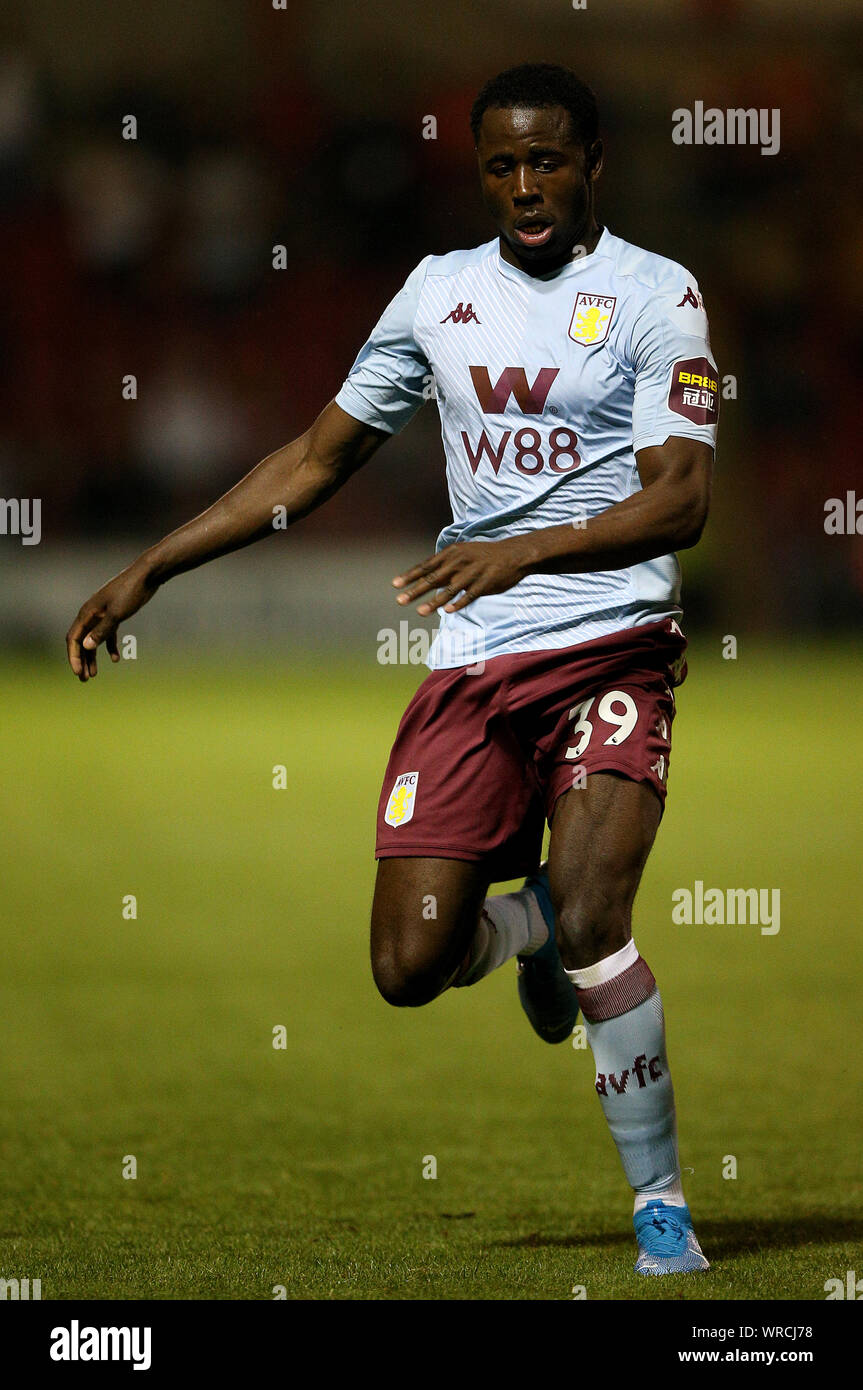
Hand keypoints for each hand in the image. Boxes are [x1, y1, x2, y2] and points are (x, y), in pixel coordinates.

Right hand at [66, 563, 158, 681]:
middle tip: (84, 679)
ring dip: (93, 657)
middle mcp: (91, 614)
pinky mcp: (114, 614)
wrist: (146, 576)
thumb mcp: (116, 614)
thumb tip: (86, 647)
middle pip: (81, 642)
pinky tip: (116, 659)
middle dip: (81, 661)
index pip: (73, 639)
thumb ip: (102, 631)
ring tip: (94, 674)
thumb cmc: (130, 593)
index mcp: (87, 613)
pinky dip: (109, 647)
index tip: (78, 673)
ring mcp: (102, 614)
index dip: (73, 657)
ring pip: (93, 640)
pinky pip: (107, 634)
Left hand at [392, 536, 532, 615]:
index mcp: (451, 553)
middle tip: (399, 600)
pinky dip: (458, 603)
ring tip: (420, 612)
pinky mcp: (485, 583)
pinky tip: (447, 611)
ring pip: (449, 589)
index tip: (395, 585)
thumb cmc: (484, 556)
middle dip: (415, 590)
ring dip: (434, 601)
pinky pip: (469, 595)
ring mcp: (472, 572)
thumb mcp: (462, 553)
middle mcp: (459, 561)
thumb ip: (445, 566)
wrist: (513, 554)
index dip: (410, 576)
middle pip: (433, 578)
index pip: (426, 566)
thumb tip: (425, 578)